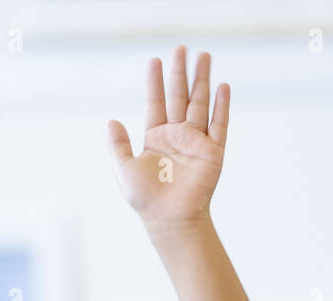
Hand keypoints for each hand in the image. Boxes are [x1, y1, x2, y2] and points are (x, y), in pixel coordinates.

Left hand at [108, 45, 227, 229]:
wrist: (169, 219)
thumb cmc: (146, 199)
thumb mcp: (124, 168)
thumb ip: (118, 144)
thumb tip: (111, 120)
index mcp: (156, 138)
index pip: (156, 102)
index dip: (155, 82)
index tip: (155, 60)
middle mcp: (177, 136)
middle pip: (179, 96)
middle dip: (180, 72)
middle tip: (181, 48)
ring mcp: (196, 142)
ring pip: (199, 104)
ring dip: (202, 80)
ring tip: (204, 56)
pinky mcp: (213, 153)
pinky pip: (218, 124)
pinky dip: (221, 106)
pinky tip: (222, 86)